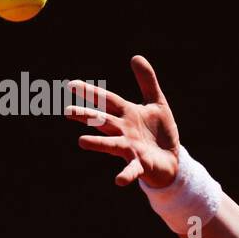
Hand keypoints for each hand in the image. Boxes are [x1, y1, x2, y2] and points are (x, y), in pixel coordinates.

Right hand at [65, 55, 179, 187]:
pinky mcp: (140, 163)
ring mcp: (130, 148)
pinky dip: (126, 174)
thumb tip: (135, 56)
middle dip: (88, 116)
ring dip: (98, 143)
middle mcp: (124, 131)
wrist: (171, 159)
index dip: (92, 93)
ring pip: (112, 144)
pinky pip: (132, 169)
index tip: (72, 85)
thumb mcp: (157, 103)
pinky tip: (118, 180)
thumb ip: (147, 81)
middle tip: (68, 112)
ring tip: (82, 141)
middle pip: (104, 121)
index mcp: (126, 114)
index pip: (107, 100)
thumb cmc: (159, 132)